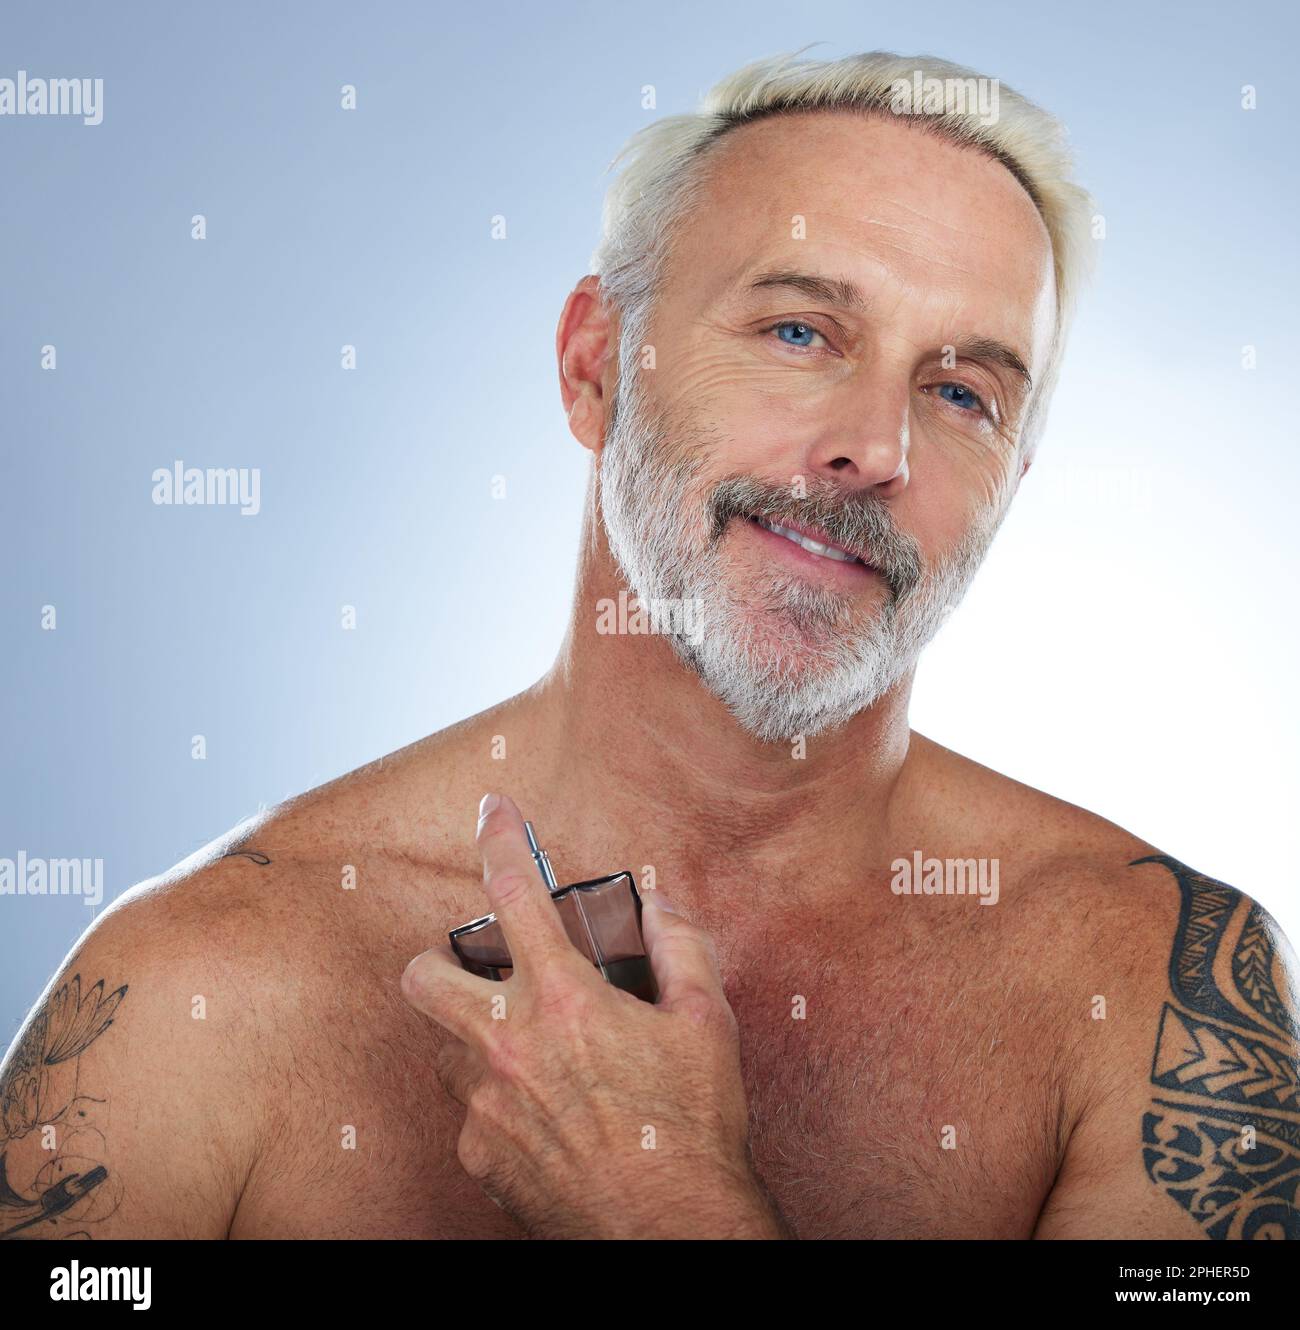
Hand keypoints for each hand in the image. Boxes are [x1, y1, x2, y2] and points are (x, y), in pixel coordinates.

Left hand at [400, 792, 790, 1238]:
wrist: (671, 1231)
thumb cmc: (692, 1129)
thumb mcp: (708, 1023)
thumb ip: (679, 948)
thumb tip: (658, 905)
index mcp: (562, 998)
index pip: (515, 891)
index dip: (500, 838)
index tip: (493, 810)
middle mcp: (506, 1045)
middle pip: (423, 976)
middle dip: (439, 963)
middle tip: (483, 974)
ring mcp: (483, 1106)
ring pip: (443, 1048)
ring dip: (474, 1037)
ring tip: (531, 1055)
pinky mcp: (478, 1156)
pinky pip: (468, 1112)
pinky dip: (498, 1103)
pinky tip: (547, 1118)